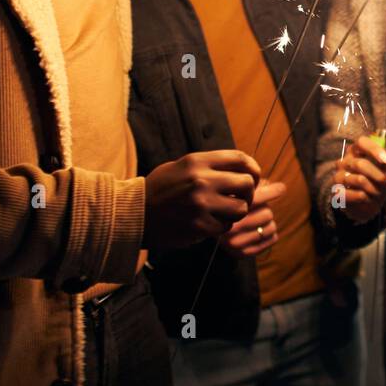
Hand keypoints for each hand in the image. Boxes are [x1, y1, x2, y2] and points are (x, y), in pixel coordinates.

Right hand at [143, 150, 260, 251]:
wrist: (132, 214)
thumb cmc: (159, 190)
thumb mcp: (180, 167)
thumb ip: (208, 166)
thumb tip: (242, 168)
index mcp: (197, 161)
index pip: (240, 158)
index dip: (253, 168)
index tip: (253, 177)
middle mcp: (201, 180)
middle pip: (246, 183)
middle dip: (249, 193)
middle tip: (241, 199)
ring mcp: (201, 204)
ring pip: (241, 208)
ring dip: (236, 213)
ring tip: (223, 213)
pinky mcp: (199, 225)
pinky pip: (226, 227)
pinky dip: (221, 227)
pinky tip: (209, 223)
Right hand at [219, 180, 285, 257]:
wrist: (212, 236)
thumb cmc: (228, 208)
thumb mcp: (235, 194)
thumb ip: (254, 188)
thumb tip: (279, 187)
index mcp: (226, 210)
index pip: (256, 199)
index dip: (271, 191)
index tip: (282, 188)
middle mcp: (229, 228)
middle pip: (267, 213)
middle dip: (266, 209)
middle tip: (256, 211)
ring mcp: (236, 243)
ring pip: (272, 226)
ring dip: (269, 222)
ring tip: (258, 222)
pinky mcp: (244, 253)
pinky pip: (273, 238)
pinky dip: (271, 234)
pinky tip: (260, 232)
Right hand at [332, 134, 385, 223]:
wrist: (365, 205)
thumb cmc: (376, 183)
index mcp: (355, 151)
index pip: (361, 142)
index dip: (374, 150)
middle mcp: (343, 162)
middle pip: (359, 164)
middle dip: (378, 174)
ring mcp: (338, 177)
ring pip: (359, 180)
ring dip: (374, 188)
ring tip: (379, 193)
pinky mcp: (337, 194)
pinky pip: (356, 194)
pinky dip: (367, 198)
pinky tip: (369, 199)